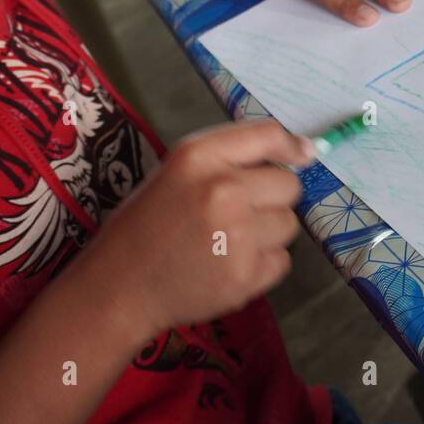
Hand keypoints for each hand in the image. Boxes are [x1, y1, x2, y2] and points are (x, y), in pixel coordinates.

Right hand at [87, 121, 311, 342]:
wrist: (117, 288)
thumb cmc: (147, 224)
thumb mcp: (178, 172)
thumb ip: (232, 158)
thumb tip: (307, 151)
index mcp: (198, 157)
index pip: (269, 135)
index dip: (293, 146)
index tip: (303, 156)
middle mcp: (222, 189)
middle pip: (289, 185)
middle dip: (271, 198)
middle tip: (238, 214)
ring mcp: (237, 234)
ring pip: (289, 225)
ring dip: (267, 234)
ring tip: (226, 243)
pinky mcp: (245, 274)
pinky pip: (281, 261)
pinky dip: (261, 266)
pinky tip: (227, 267)